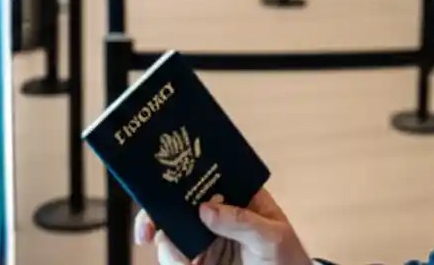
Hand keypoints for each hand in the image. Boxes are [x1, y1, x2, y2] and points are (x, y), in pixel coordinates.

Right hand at [134, 190, 312, 264]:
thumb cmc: (286, 258)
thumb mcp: (272, 236)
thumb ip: (242, 221)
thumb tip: (205, 208)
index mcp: (237, 196)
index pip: (205, 178)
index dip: (180, 179)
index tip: (160, 189)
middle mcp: (216, 214)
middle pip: (177, 205)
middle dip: (156, 215)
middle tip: (146, 231)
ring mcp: (205, 239)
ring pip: (170, 235)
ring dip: (168, 247)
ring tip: (188, 262)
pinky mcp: (199, 261)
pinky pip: (176, 258)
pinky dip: (175, 262)